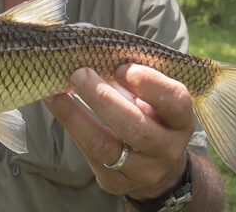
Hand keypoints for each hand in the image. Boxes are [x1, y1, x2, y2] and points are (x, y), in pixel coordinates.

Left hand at [43, 64, 194, 200]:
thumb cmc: (151, 116)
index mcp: (180, 121)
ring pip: (105, 147)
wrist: (156, 165)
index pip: (174, 101)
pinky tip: (55, 104)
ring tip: (56, 92)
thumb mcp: (155, 99)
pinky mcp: (114, 182)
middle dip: (103, 99)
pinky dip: (70, 126)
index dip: (148, 83)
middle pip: (136, 128)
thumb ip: (137, 79)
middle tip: (79, 74)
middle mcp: (166, 150)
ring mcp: (142, 171)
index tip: (121, 68)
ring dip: (76, 116)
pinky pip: (89, 154)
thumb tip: (95, 53)